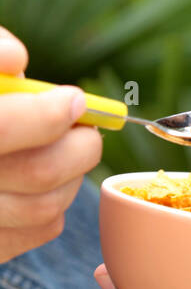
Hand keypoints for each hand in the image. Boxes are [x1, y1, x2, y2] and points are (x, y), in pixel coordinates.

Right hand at [0, 27, 101, 262]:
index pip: (2, 128)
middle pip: (38, 173)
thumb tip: (16, 59)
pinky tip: (43, 180)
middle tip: (85, 127)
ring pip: (46, 207)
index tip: (73, 99)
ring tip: (66, 149)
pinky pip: (42, 229)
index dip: (48, 113)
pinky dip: (57, 202)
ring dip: (72, 175)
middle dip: (79, 145)